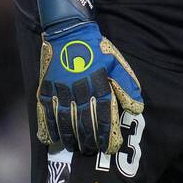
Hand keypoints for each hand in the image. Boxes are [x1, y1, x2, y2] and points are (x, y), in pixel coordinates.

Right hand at [35, 0, 143, 153]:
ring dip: (70, 138)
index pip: (103, 116)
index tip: (109, 147)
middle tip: (91, 150)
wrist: (69, 31)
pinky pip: (46, 113)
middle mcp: (79, 90)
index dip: (106, 134)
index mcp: (98, 85)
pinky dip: (49, 128)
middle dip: (89, 140)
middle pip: (84, 123)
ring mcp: (60, 90)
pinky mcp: (46, 88)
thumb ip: (127, 86)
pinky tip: (52, 139)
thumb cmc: (96, 49)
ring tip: (75, 148)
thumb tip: (137, 108)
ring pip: (65, 121)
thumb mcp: (116, 64)